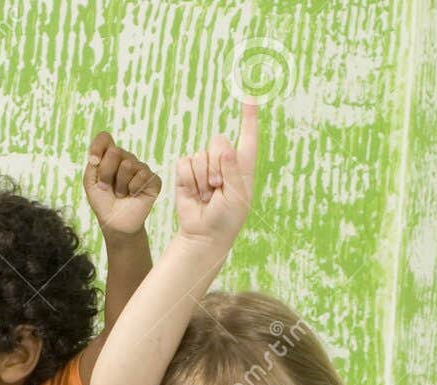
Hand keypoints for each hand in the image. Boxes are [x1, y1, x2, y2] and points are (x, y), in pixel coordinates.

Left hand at [84, 131, 161, 234]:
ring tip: (121, 194)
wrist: (116, 224)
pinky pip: (142, 175)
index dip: (98, 146)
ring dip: (120, 185)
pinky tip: (133, 195)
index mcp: (110, 157)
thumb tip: (101, 155)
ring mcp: (140, 168)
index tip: (94, 162)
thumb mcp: (90, 183)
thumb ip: (92, 165)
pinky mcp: (152, 180)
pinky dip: (134, 189)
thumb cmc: (103, 203)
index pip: (105, 138)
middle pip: (115, 151)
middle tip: (108, 187)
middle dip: (107, 173)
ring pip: (128, 165)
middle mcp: (126, 159)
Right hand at [174, 97, 258, 243]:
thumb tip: (225, 148)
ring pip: (201, 155)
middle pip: (218, 142)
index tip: (250, 97)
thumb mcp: (237, 197)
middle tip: (217, 189)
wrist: (203, 235)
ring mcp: (204, 166)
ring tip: (206, 197)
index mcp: (242, 166)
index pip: (248, 137)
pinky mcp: (186, 172)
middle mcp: (223, 162)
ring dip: (202, 180)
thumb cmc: (225, 219)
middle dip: (217, 167)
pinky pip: (185, 164)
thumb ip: (233, 172)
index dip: (249, 117)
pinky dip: (189, 181)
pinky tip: (194, 194)